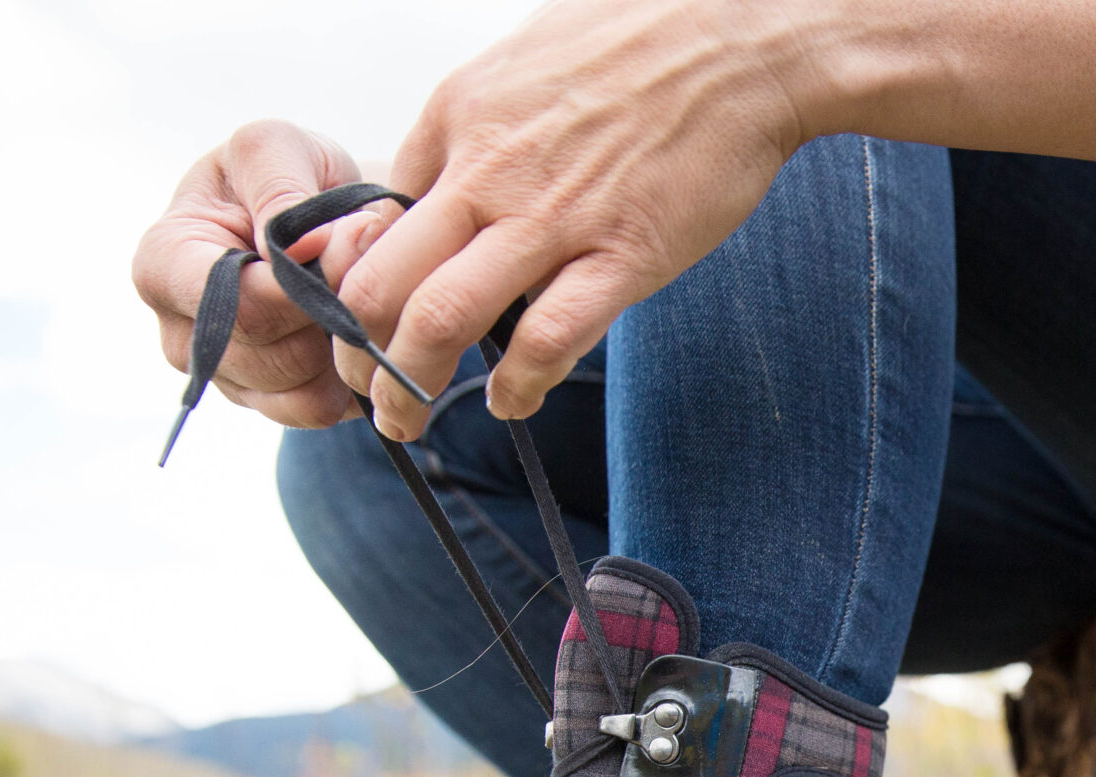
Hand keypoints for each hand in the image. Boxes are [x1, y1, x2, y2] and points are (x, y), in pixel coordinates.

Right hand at [133, 121, 393, 429]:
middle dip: (332, 317)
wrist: (311, 209)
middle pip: (276, 357)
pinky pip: (319, 411)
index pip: (241, 306)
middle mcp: (182, 332)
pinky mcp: (265, 402)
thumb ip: (282, 188)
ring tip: (351, 296)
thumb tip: (307, 248)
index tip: (343, 244)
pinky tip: (350, 331)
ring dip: (345, 348)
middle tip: (359, 270)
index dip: (302, 291)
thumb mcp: (276, 148)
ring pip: (301, 394)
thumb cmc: (282, 172)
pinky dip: (349, 376)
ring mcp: (223, 376)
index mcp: (165, 263)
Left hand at [329, 0, 810, 438]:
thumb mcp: (524, 59)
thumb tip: (455, 172)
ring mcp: (553, 218)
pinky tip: (509, 402)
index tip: (362, 317)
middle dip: (354, 349)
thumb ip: (480, 121)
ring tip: (403, 418)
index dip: (353, 278)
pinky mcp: (623, 255)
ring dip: (408, 385)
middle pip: (381, 279)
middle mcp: (488, 170)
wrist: (741, 40)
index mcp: (458, 115)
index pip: (373, 217)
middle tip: (359, 386)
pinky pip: (548, 339)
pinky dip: (517, 385)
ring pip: (441, 318)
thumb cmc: (641, 38)